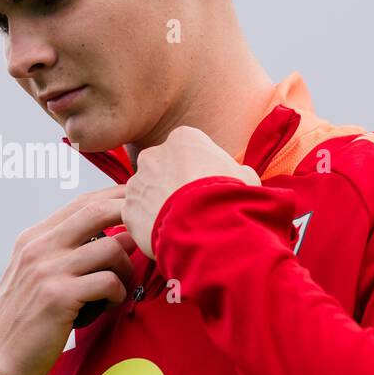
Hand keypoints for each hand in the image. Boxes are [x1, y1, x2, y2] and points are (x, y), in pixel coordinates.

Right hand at [0, 185, 136, 374]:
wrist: (0, 361)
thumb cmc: (26, 321)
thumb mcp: (34, 276)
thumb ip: (64, 252)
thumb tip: (114, 234)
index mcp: (32, 238)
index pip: (81, 203)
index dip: (115, 198)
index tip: (138, 204)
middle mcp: (37, 248)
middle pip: (96, 212)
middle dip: (130, 216)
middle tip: (149, 232)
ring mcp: (47, 270)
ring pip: (110, 248)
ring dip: (127, 267)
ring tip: (120, 287)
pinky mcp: (59, 297)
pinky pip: (109, 282)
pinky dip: (118, 294)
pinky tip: (107, 306)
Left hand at [122, 126, 259, 258]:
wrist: (206, 229)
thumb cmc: (228, 199)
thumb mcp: (245, 179)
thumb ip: (237, 172)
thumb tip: (241, 175)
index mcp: (183, 139)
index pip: (186, 149)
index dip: (198, 170)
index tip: (206, 187)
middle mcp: (153, 155)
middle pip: (161, 168)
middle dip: (171, 184)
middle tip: (190, 207)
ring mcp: (137, 182)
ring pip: (146, 192)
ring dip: (157, 205)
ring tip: (178, 225)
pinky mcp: (128, 209)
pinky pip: (136, 216)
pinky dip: (147, 225)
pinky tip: (164, 236)